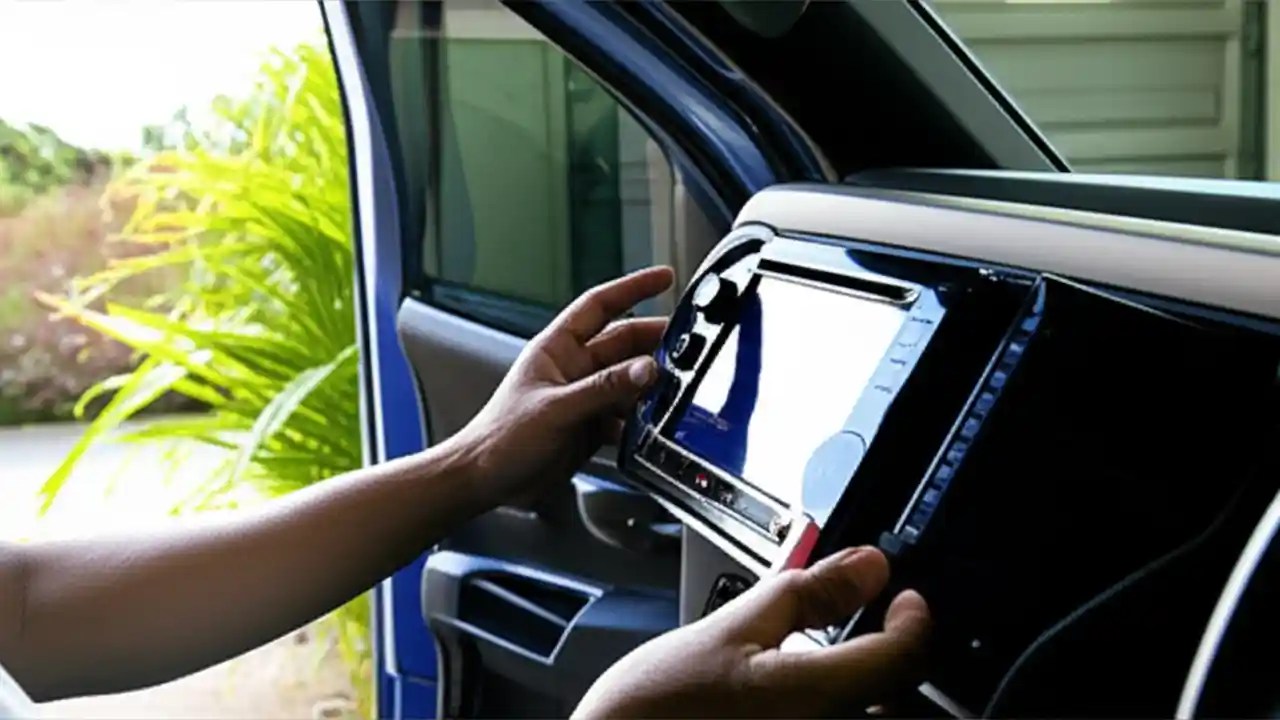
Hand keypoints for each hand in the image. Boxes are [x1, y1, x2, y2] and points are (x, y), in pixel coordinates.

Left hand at [456, 266, 673, 504]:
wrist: (486, 481)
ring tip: (676, 391)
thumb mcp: (555, 409)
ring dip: (652, 387)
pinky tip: (654, 427)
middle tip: (690, 345)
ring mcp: (584, 398)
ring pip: (629, 383)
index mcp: (557, 348)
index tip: (664, 278)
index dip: (633, 288)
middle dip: (656, 343)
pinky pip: (627, 416)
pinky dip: (643, 421)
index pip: (600, 305)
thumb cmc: (500, 438)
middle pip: (624, 344)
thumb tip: (645, 369)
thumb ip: (603, 389)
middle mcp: (573, 368)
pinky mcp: (591, 427)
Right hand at [573, 547, 931, 718]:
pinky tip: (799, 702)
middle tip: (867, 631)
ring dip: (869, 694)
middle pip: (901, 701)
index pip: (908, 657)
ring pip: (872, 719)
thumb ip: (806, 595)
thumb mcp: (726, 630)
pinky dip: (837, 711)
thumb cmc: (650, 712)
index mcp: (817, 701)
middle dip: (893, 662)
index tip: (905, 600)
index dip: (916, 618)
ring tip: (828, 668)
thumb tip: (869, 566)